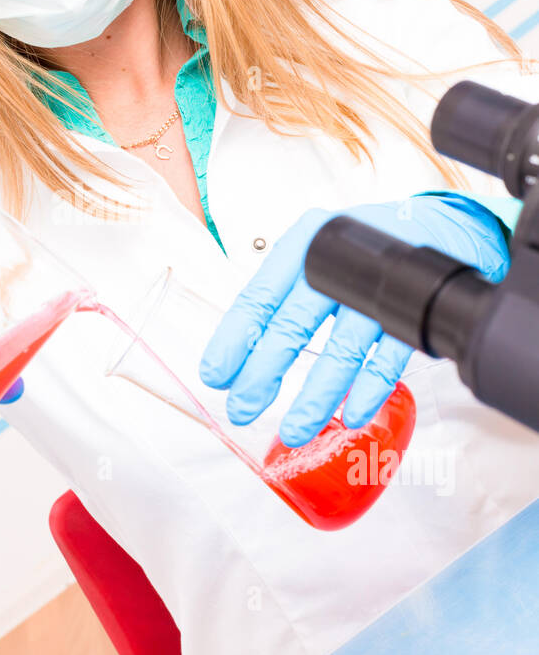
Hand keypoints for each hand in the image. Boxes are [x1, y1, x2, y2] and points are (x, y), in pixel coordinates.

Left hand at [199, 195, 509, 446]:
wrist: (440, 226)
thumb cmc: (366, 251)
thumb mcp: (319, 258)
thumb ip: (285, 298)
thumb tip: (244, 355)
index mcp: (305, 244)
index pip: (260, 295)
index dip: (234, 338)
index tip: (215, 375)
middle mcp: (338, 260)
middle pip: (295, 323)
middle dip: (265, 372)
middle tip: (243, 408)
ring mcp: (380, 284)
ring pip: (343, 348)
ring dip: (317, 395)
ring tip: (297, 428)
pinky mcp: (416, 306)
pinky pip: (390, 356)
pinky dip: (370, 389)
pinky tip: (351, 414)